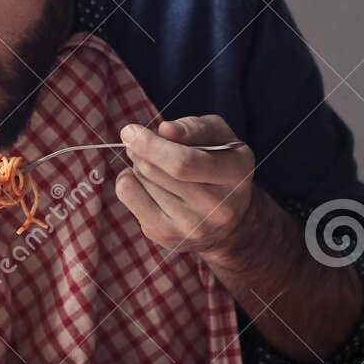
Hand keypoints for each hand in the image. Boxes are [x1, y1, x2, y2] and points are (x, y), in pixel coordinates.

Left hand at [113, 116, 262, 265]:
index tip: (129, 131)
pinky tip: (146, 182)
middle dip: (140, 151)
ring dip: (139, 166)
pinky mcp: (167, 236)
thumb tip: (164, 131)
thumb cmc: (219, 164)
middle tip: (140, 145)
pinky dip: (129, 181)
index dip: (150, 145)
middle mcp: (217, 206)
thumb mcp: (219, 136)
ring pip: (140, 180)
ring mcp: (191, 226)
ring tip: (156, 168)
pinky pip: (128, 196)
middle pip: (154, 170)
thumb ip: (194, 128)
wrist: (229, 223)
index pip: (183, 162)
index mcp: (235, 174)